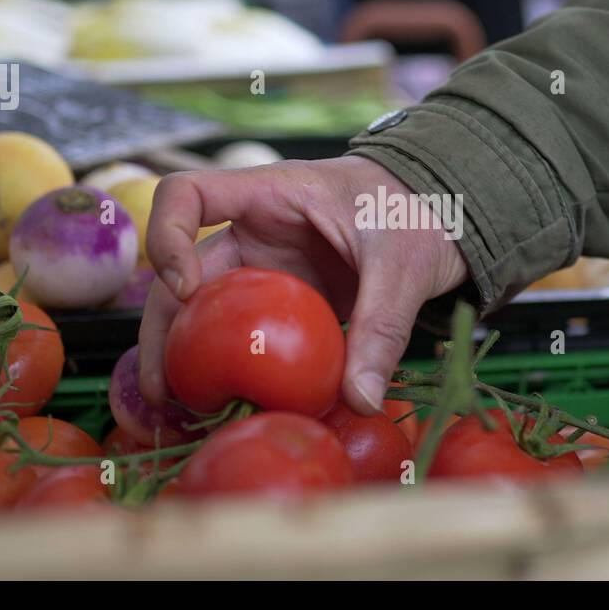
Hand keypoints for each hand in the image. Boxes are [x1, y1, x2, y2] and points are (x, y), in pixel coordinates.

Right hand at [138, 156, 468, 414]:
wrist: (446, 214)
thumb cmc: (419, 211)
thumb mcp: (404, 265)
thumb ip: (383, 327)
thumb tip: (360, 400)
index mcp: (271, 195)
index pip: (186, 195)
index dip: (167, 237)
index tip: (185, 290)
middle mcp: (255, 233)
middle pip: (180, 273)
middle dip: (163, 331)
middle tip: (161, 391)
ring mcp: (265, 272)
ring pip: (205, 313)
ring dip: (186, 359)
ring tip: (177, 414)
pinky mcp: (284, 307)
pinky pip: (246, 338)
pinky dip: (233, 372)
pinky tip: (225, 413)